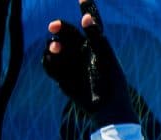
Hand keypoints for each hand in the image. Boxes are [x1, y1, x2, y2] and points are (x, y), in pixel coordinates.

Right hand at [42, 0, 137, 128]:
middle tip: (53, 27)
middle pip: (65, 33)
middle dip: (59, 28)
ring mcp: (71, 64)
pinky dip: (48, 61)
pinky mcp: (63, 77)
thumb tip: (86, 17)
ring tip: (56, 49)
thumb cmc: (111, 83)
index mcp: (95, 45)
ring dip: (52, 45)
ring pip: (55, 49)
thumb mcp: (105, 58)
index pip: (89, 22)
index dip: (86, 8)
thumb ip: (96, 37)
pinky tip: (51, 59)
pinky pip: (50, 65)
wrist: (107, 109)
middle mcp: (82, 52)